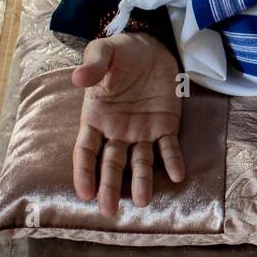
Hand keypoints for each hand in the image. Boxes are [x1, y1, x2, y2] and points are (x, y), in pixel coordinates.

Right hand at [72, 32, 184, 213]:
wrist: (152, 46)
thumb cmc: (121, 52)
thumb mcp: (103, 52)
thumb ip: (92, 65)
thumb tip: (77, 78)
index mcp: (96, 118)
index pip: (86, 151)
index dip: (84, 172)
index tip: (84, 194)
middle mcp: (117, 132)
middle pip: (111, 164)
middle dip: (109, 187)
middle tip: (109, 211)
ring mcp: (142, 132)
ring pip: (140, 162)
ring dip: (141, 181)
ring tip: (144, 200)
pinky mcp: (166, 126)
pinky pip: (169, 147)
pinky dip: (173, 161)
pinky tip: (178, 174)